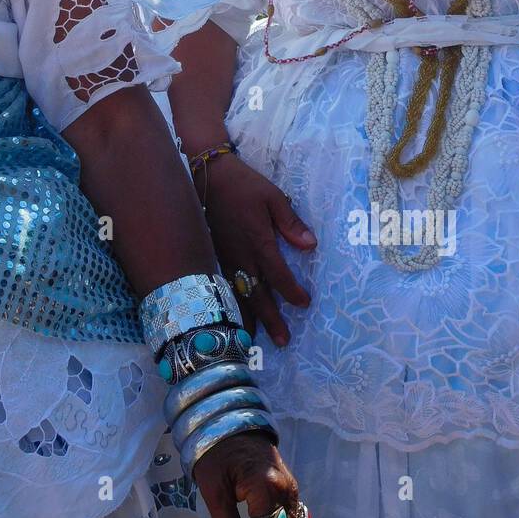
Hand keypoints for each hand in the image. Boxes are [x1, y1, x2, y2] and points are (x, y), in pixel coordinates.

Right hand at [200, 154, 315, 347]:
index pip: (277, 274)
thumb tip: (309, 245)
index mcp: (258, 241)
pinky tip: (234, 316)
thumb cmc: (245, 185)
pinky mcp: (215, 255)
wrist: (209, 176)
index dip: (291, 291)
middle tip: (283, 341)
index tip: (304, 303)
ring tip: (253, 340)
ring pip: (237, 295)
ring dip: (248, 318)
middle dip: (270, 318)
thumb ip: (290, 223)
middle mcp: (240, 255)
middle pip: (256, 293)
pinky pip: (223, 286)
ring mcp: (225, 257)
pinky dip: (230, 304)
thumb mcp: (273, 197)